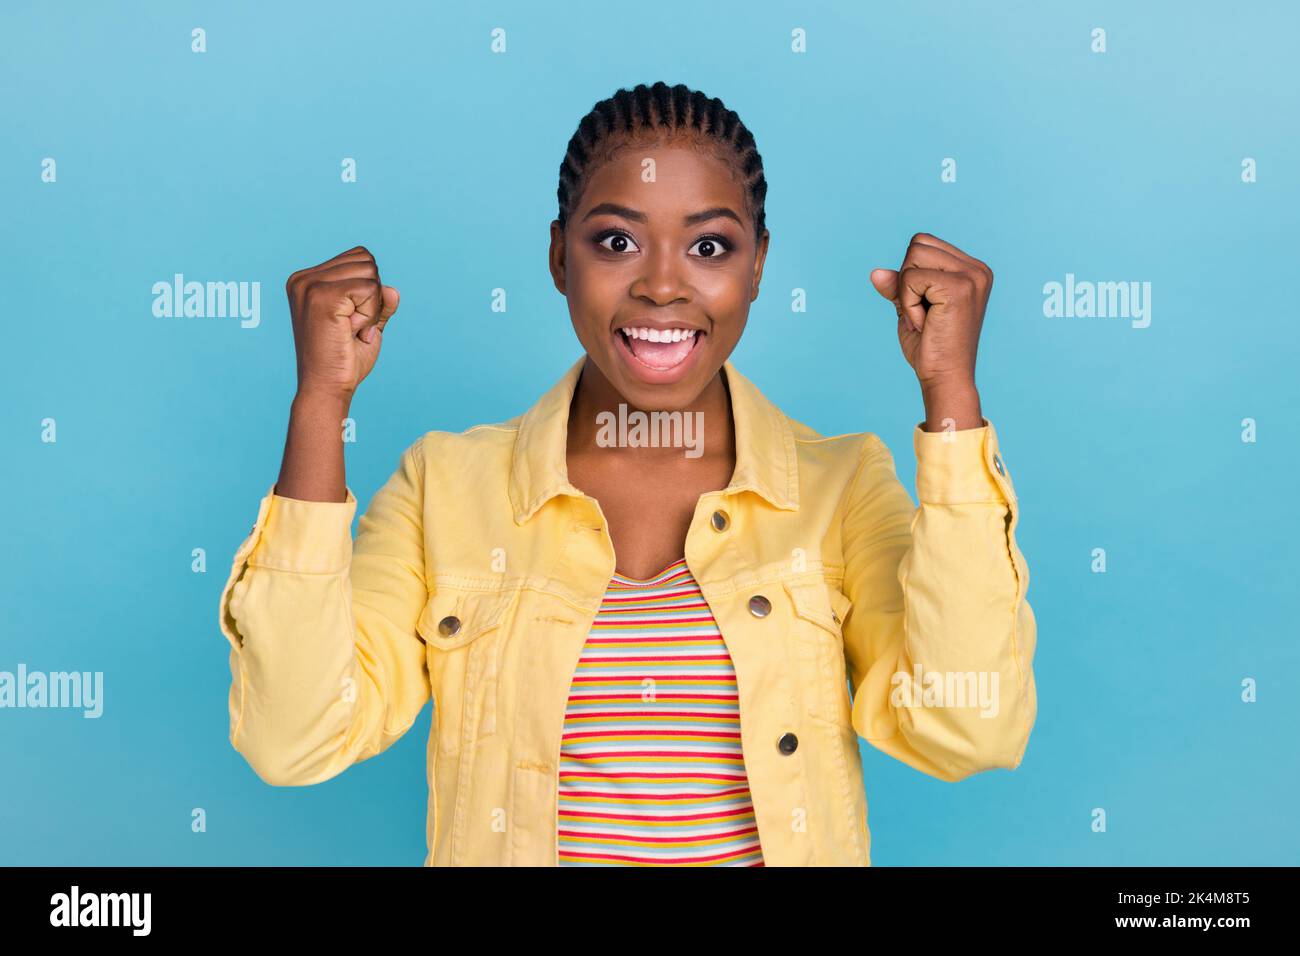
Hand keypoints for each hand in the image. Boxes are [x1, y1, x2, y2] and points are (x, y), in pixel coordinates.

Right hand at [285, 246, 399, 402]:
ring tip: (349, 330)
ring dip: (370, 307)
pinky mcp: (321, 296)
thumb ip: (379, 303)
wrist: (327, 389)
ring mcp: (309, 285)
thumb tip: (392, 290)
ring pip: (370, 274)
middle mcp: (303, 278)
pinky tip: (351, 331)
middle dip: (371, 297)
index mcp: (306, 280)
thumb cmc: (344, 360)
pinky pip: (370, 289)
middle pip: (366, 260)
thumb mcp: (366, 324)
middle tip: (351, 327)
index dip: (368, 290)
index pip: (358, 258)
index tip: (348, 320)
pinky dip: (370, 314)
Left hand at [869, 233, 990, 428]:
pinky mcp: (960, 287)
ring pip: (913, 257)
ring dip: (907, 292)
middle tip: (922, 314)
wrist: (945, 378)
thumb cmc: (930, 348)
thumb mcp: (910, 308)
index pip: (924, 243)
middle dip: (907, 280)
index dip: (910, 274)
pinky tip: (924, 324)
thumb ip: (898, 286)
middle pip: (918, 243)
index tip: (924, 306)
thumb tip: (876, 273)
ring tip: (924, 318)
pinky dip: (908, 303)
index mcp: (972, 270)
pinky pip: (911, 278)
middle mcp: (977, 269)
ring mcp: (972, 276)